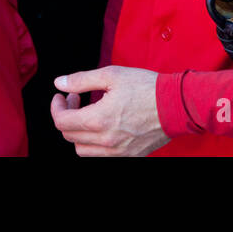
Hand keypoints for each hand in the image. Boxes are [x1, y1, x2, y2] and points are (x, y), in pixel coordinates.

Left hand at [49, 65, 168, 156]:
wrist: (176, 105)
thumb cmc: (146, 87)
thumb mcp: (111, 75)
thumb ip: (81, 80)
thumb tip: (59, 83)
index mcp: (98, 120)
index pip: (61, 122)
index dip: (56, 107)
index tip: (62, 96)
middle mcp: (105, 141)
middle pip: (69, 136)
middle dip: (67, 115)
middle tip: (77, 98)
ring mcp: (117, 152)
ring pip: (82, 150)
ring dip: (78, 132)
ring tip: (88, 114)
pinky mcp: (128, 156)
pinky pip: (100, 156)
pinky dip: (94, 143)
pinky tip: (103, 125)